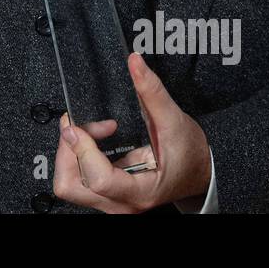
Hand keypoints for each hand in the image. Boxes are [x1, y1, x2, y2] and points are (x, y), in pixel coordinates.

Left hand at [53, 52, 211, 212]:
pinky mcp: (106, 194)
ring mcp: (112, 202)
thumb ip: (152, 91)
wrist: (200, 171)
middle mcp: (122, 203)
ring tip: (94, 130)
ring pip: (69, 183)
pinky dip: (79, 155)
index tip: (79, 126)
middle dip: (68, 151)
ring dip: (72, 151)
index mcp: (140, 191)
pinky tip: (96, 139)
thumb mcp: (174, 120)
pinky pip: (77, 178)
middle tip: (81, 126)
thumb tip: (135, 64)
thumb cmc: (190, 153)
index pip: (98, 180)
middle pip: (70, 185)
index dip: (82, 150)